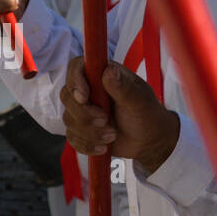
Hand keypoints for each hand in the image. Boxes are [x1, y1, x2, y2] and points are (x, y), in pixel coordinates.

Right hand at [60, 57, 178, 171]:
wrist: (149, 141)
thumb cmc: (147, 114)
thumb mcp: (140, 100)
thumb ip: (124, 87)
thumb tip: (109, 71)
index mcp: (102, 75)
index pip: (76, 67)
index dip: (75, 80)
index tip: (84, 97)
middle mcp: (88, 90)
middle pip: (67, 96)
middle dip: (83, 113)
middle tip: (105, 121)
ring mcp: (82, 110)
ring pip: (69, 120)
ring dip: (89, 132)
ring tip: (112, 135)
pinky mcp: (81, 130)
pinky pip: (72, 138)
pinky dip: (87, 145)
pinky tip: (104, 147)